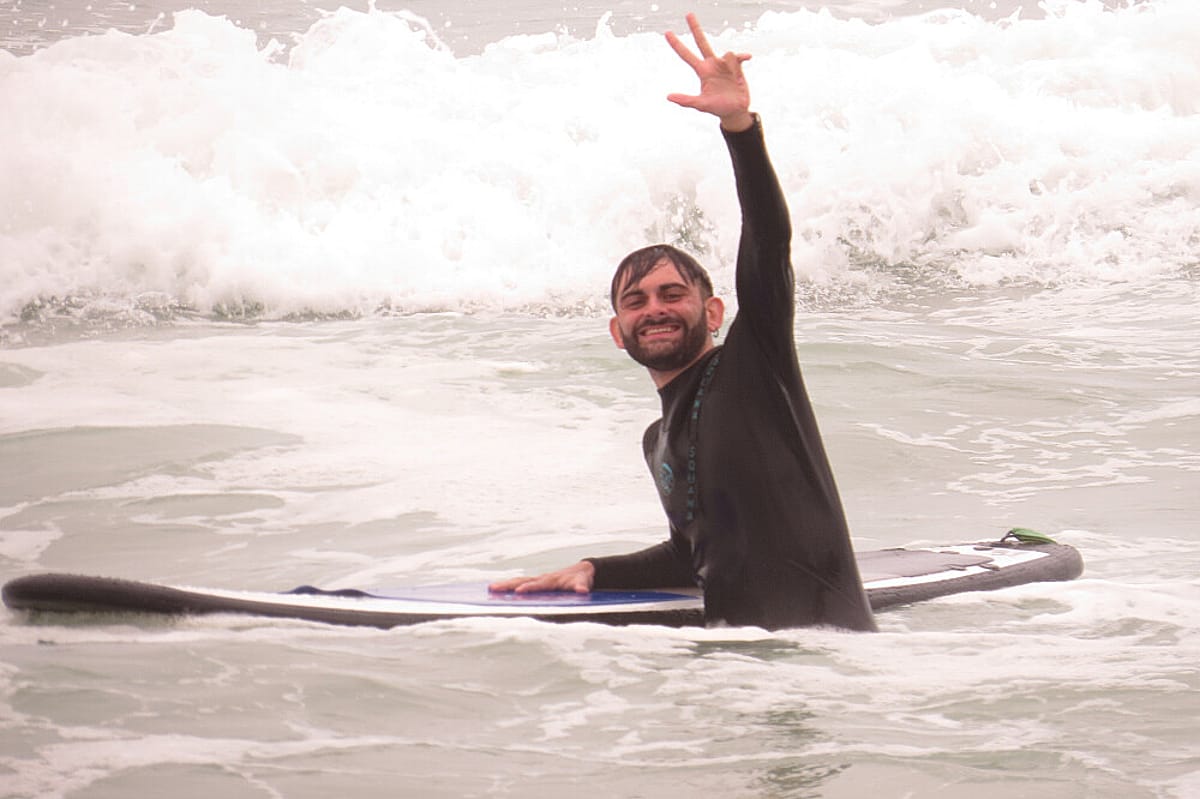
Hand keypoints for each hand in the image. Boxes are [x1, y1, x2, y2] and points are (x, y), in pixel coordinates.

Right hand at [488, 560, 595, 593]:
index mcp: (551, 580)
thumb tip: (582, 591)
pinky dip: (509, 587)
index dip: (529, 588)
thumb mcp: (584, 582)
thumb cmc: (581, 578)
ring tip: (490, 589)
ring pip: (518, 581)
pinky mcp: (536, 584)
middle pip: (522, 581)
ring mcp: (537, 581)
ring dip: (505, 585)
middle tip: (493, 588)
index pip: (538, 584)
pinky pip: (520, 584)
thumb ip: (581, 586)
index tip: (518, 591)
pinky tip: (498, 593)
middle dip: (508, 585)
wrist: (581, 570)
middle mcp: (542, 579)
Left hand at [665, 13, 753, 131]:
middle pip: (702, 42)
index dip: (677, 45)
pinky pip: (739, 57)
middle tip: (688, 14)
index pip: (686, 55)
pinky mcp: (737, 65)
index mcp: (702, 71)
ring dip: (730, 66)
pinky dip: (742, 57)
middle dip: (695, 28)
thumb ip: (686, 100)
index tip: (667, 33)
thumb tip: (668, 96)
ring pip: (727, 54)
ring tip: (732, 80)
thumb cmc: (717, 108)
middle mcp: (712, 64)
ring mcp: (724, 64)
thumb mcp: (701, 104)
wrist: (735, 111)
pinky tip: (748, 58)